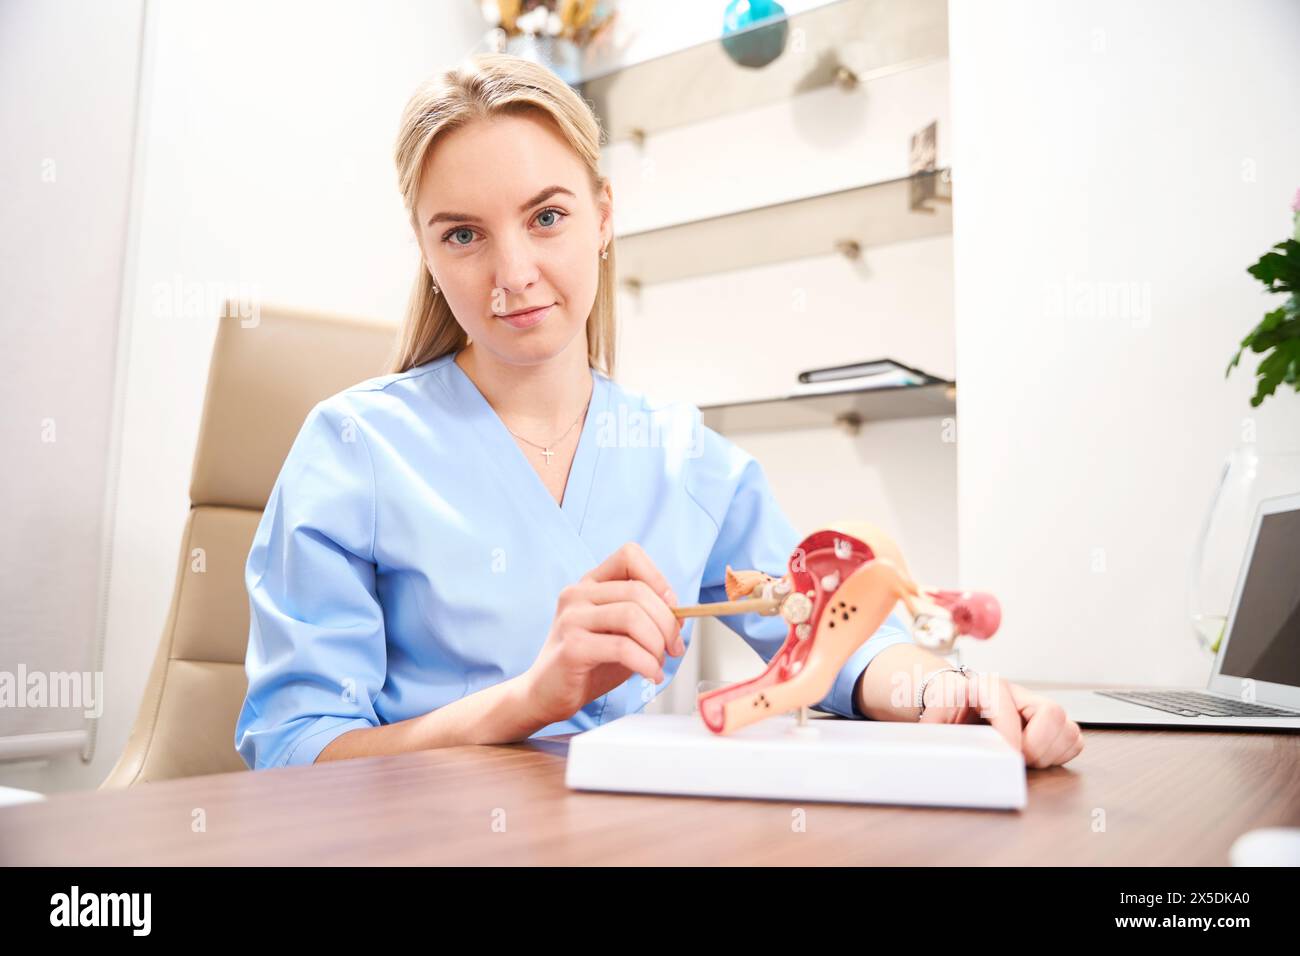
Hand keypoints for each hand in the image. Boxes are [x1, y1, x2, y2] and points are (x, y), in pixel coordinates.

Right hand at [521, 542, 684, 726]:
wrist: (546, 695)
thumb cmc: (587, 664)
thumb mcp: (620, 634)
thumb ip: (645, 619)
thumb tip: (680, 616)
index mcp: (589, 584)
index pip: (629, 555)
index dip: (657, 578)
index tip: (671, 607)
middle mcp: (577, 594)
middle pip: (638, 591)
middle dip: (667, 622)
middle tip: (673, 648)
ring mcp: (571, 619)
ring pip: (632, 616)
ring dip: (656, 644)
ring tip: (658, 664)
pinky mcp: (572, 647)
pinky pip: (623, 647)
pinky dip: (646, 663)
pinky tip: (649, 674)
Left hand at [919, 671, 1083, 767]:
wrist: (956, 701)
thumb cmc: (948, 709)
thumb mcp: (934, 714)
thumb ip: (935, 727)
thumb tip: (941, 750)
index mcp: (989, 686)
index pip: (1009, 706)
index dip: (1010, 734)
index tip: (1008, 754)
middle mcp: (1019, 693)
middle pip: (1052, 712)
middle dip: (1038, 744)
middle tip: (1019, 758)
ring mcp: (1038, 706)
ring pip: (1067, 727)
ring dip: (1050, 752)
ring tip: (1025, 757)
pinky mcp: (1053, 722)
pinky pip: (1074, 740)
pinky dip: (1060, 754)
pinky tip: (1037, 756)